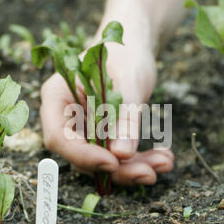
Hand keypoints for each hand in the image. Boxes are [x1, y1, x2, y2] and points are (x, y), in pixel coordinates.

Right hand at [40, 42, 173, 184]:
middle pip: (82, 155)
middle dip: (117, 169)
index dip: (83, 155)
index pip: (59, 136)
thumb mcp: (128, 83)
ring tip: (165, 163)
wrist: (134, 49)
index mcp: (57, 96)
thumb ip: (123, 118)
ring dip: (134, 167)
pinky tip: (164, 158)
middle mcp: (66, 117)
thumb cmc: (126, 55)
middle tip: (149, 174)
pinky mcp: (103, 137)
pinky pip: (117, 156)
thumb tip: (121, 155)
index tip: (113, 163)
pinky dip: (140, 160)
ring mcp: (84, 129)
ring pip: (103, 161)